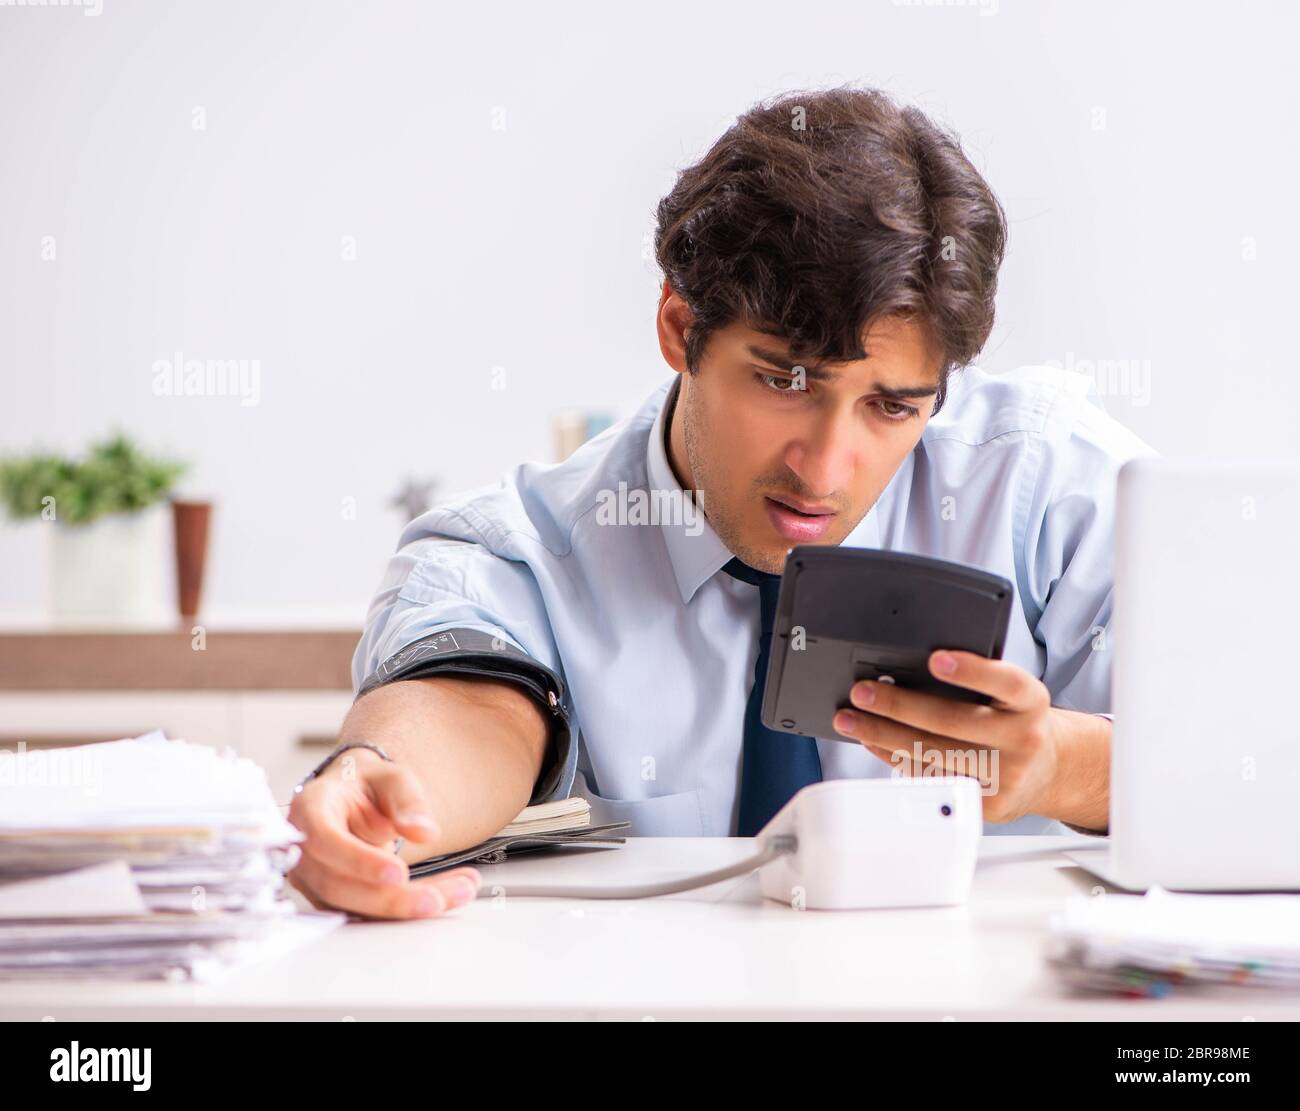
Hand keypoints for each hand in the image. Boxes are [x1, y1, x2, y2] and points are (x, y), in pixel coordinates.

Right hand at [287, 746, 480, 918]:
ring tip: (458, 892)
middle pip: (339, 885)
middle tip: (437, 899)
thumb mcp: (393, 779)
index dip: (358, 861)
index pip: (324, 840)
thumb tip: (424, 832)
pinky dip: (408, 909)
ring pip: (355, 907)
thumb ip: (409, 801)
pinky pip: (369, 913)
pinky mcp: (336, 900)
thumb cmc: (368, 787)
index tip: (397, 873)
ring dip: (407, 908)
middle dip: (391, 899)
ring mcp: (315, 880)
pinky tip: (445, 897)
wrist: (356, 801)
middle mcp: (304, 850)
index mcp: (311, 808)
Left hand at [830, 650, 1109, 828]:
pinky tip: (873, 742)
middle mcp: (1023, 739)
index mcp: (1030, 702)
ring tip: (851, 719)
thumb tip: (903, 673)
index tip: (935, 659)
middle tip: (862, 692)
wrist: (1046, 771)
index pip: (1006, 683)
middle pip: (953, 722)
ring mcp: (1006, 776)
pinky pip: (931, 779)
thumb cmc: (1013, 721)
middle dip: (899, 705)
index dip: (972, 672)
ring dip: (883, 735)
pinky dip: (895, 758)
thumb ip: (975, 684)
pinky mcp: (986, 804)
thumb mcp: (1009, 696)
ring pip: (934, 755)